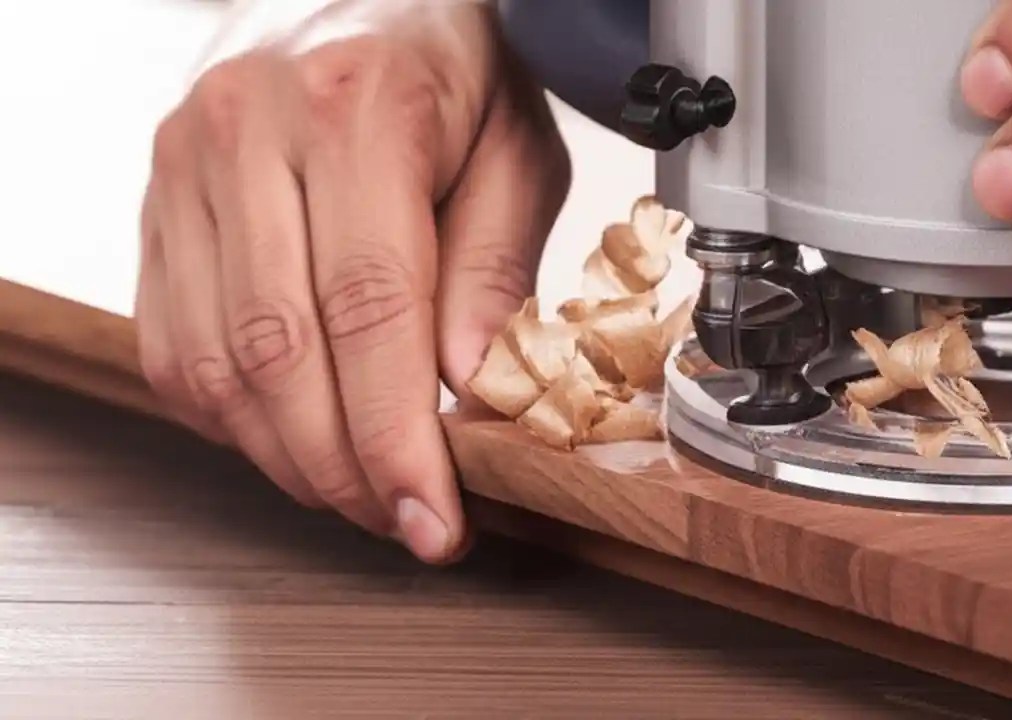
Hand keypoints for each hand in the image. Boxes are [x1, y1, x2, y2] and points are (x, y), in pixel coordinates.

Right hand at [135, 2, 569, 562]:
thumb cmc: (452, 63)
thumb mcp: (515, 149)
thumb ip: (492, 268)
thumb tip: (464, 389)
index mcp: (356, 111)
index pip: (370, 311)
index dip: (396, 436)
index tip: (431, 516)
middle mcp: (246, 132)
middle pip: (281, 352)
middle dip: (344, 468)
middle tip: (401, 521)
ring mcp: (182, 166)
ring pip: (214, 363)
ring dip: (287, 456)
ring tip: (355, 490)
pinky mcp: (155, 202)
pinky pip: (171, 344)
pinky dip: (228, 416)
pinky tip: (288, 435)